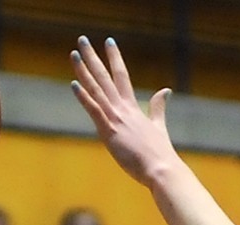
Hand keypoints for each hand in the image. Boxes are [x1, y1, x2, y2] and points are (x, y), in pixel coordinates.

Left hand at [70, 36, 179, 185]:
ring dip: (84, 71)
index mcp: (133, 108)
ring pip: (97, 90)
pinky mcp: (109, 132)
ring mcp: (115, 119)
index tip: (108, 41)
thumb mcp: (159, 126)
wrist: (161, 169)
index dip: (115, 58)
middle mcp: (123, 109)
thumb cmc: (160, 154)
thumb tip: (166, 90)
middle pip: (105, 77)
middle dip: (93, 57)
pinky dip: (84, 97)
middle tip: (82, 39)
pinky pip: (94, 111)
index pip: (122, 76)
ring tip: (74, 54)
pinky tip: (74, 84)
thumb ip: (158, 107)